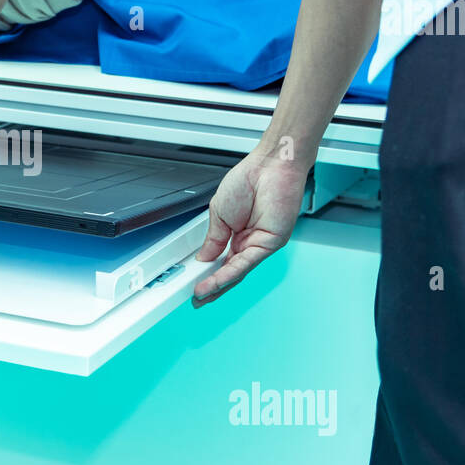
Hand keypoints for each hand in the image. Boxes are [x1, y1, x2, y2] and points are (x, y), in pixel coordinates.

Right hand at [192, 149, 308, 305]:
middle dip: (212, 288)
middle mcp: (250, 243)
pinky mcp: (270, 244)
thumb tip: (203, 258)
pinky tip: (215, 282)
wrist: (270, 165)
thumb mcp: (219, 213)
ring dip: (217, 285)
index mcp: (238, 235)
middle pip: (230, 272)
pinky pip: (246, 264)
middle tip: (197, 299)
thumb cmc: (250, 179)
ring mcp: (261, 245)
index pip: (222, 262)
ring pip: (237, 272)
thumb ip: (212, 239)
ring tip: (200, 294)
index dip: (208, 276)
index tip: (194, 285)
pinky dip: (228, 274)